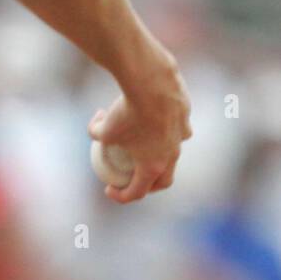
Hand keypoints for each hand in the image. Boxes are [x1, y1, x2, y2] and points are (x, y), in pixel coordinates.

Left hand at [87, 68, 191, 203]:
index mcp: (153, 166)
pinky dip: (164, 127)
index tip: (109, 190)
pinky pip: (176, 127)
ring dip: (160, 155)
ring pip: (173, 152)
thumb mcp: (102, 127)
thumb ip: (96, 133)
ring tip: (144, 146)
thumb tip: (95, 134)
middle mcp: (172, 155)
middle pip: (163, 180)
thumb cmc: (126, 111)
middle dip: (149, 185)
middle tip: (133, 179)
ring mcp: (182, 137)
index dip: (121, 196)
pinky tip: (151, 115)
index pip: (138, 192)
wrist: (153, 84)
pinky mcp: (186, 118)